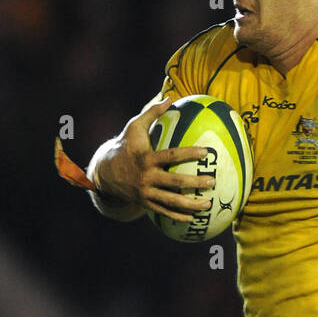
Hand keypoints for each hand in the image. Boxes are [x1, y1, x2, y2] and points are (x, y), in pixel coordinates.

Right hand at [94, 96, 214, 220]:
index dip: (189, 153)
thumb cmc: (125, 145)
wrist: (105, 172)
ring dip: (191, 205)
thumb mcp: (134, 127)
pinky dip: (178, 216)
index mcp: (146, 158)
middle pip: (175, 181)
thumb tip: (169, 97)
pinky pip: (164, 212)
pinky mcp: (145, 203)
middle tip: (212, 181)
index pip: (171, 155)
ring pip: (171, 201)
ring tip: (208, 205)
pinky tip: (193, 219)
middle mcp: (146, 177)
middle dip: (195, 182)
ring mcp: (146, 192)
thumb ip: (152, 112)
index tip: (206, 152)